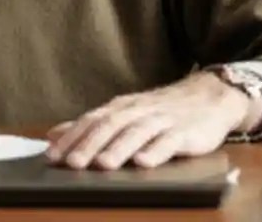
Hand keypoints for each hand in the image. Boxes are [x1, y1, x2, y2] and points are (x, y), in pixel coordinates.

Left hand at [44, 72, 257, 169]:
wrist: (209, 97)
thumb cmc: (162, 110)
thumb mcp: (124, 112)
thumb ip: (91, 124)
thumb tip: (53, 134)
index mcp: (121, 108)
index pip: (91, 120)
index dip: (71, 137)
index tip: (52, 156)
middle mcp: (138, 111)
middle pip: (110, 126)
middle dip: (90, 145)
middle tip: (73, 163)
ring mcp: (162, 120)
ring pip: (136, 133)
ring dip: (118, 149)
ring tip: (103, 165)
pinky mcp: (185, 132)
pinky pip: (169, 141)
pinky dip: (155, 151)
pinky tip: (144, 163)